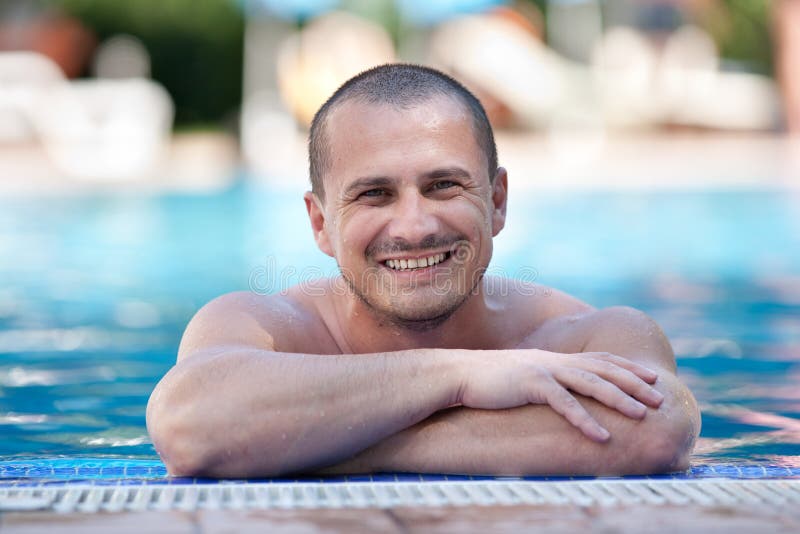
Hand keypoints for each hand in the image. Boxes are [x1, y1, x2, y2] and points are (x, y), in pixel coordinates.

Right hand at [457, 349, 662, 441]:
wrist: (459, 373)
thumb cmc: (489, 380)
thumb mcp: (523, 375)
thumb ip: (544, 379)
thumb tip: (557, 391)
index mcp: (555, 358)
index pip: (599, 359)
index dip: (627, 368)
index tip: (651, 377)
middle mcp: (554, 360)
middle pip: (603, 369)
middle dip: (634, 383)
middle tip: (660, 398)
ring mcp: (544, 369)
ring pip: (591, 383)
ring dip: (619, 399)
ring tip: (642, 416)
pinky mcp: (531, 384)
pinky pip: (564, 404)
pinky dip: (585, 420)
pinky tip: (602, 436)